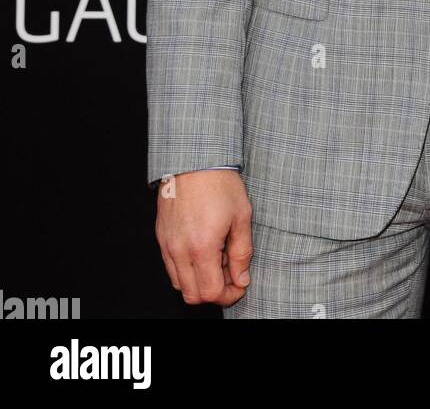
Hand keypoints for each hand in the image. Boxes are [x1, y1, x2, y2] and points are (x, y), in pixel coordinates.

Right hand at [155, 170, 252, 305]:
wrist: (193, 159)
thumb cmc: (220, 184)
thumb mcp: (241, 216)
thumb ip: (242, 253)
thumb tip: (241, 280)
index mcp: (202, 247)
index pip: (211, 293)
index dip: (228, 296)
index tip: (240, 285)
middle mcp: (179, 251)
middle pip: (192, 295)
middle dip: (213, 292)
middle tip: (230, 273)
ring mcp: (167, 245)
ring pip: (179, 284)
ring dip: (198, 281)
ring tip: (217, 258)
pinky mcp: (161, 237)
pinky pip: (171, 267)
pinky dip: (186, 269)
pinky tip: (202, 249)